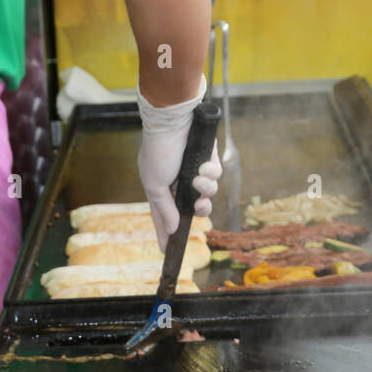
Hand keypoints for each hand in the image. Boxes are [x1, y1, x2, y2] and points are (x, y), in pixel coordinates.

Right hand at [137, 83, 222, 248]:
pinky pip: (216, 176)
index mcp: (161, 190)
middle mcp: (179, 183)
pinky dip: (211, 173)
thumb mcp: (155, 185)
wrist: (173, 118)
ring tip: (198, 179)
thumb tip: (173, 230)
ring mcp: (194, 171)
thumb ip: (164, 210)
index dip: (166, 235)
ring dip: (205, 189)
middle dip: (200, 210)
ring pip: (208, 194)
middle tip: (199, 206)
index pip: (163, 219)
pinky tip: (203, 166)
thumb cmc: (159, 149)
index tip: (167, 253)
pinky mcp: (208, 159)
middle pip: (193, 209)